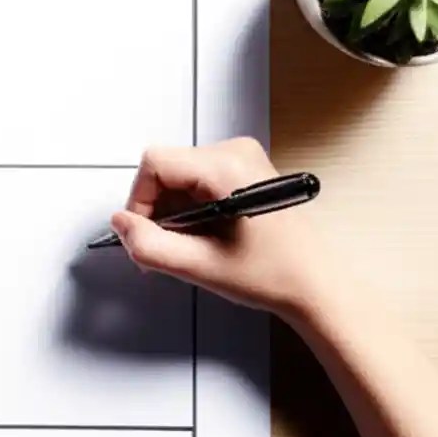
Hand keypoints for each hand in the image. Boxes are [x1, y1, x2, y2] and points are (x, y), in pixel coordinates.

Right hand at [109, 137, 334, 317]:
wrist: (317, 285)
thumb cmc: (273, 275)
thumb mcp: (201, 266)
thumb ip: (150, 245)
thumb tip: (120, 224)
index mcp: (228, 167)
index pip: (154, 164)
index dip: (139, 201)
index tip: (146, 235)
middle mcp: (235, 151)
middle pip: (165, 169)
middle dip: (157, 211)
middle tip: (169, 249)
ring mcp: (241, 157)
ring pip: (177, 176)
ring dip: (173, 212)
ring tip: (193, 246)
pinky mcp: (243, 168)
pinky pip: (195, 179)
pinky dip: (189, 208)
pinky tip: (206, 235)